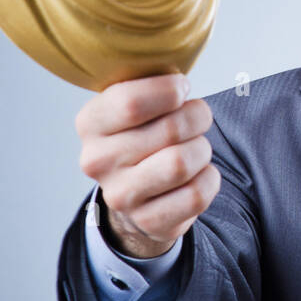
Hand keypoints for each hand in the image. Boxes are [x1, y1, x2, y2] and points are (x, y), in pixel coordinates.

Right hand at [75, 74, 218, 258]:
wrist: (138, 193)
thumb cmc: (144, 133)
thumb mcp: (134, 101)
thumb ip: (149, 83)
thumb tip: (179, 79)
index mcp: (90, 123)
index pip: (130, 102)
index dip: (170, 91)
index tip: (182, 88)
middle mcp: (97, 161)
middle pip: (170, 129)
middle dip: (197, 117)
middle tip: (196, 118)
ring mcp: (121, 196)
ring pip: (183, 162)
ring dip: (203, 148)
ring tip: (195, 147)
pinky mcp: (149, 221)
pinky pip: (197, 194)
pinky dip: (209, 178)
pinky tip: (198, 174)